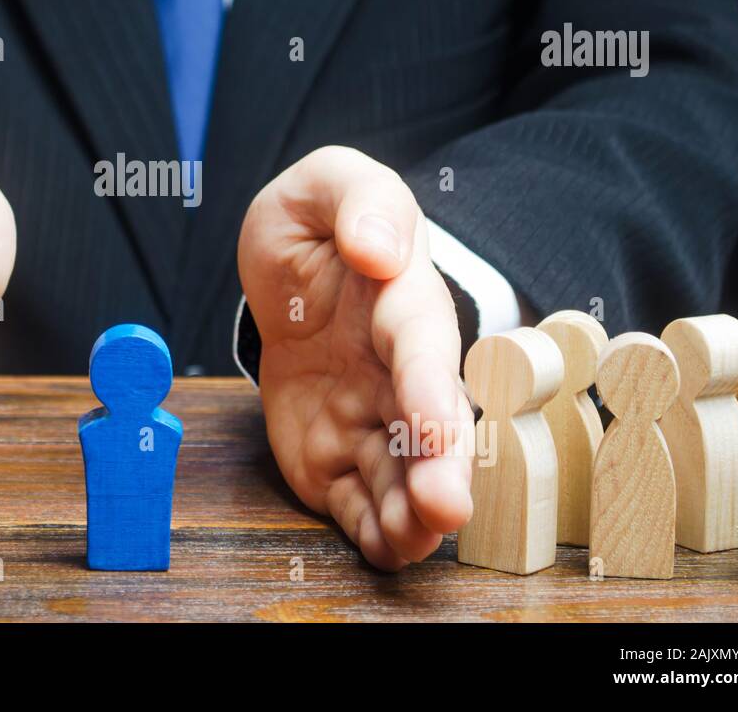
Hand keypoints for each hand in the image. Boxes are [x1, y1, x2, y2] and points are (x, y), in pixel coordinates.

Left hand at [237, 146, 472, 569]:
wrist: (291, 276)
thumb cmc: (322, 226)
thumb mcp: (327, 184)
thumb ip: (358, 200)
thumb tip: (377, 247)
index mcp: (402, 304)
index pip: (420, 348)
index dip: (429, 386)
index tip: (436, 422)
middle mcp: (398, 373)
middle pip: (427, 425)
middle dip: (439, 467)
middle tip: (445, 508)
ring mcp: (371, 419)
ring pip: (401, 474)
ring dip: (412, 513)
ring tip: (412, 542)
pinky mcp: (338, 456)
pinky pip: (359, 501)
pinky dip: (374, 531)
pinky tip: (384, 552)